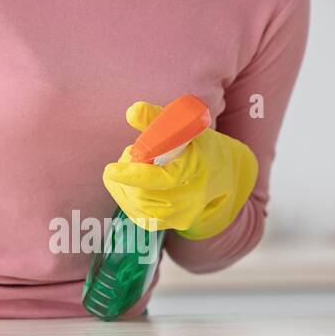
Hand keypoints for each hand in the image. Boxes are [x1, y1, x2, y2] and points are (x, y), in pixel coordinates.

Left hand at [101, 101, 257, 239]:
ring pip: (138, 207)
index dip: (135, 175)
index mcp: (197, 166)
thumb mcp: (184, 126)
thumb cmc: (197, 144)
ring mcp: (185, 214)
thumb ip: (157, 118)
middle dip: (126, 174)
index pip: (164, 178)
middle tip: (130, 154)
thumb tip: (132, 112)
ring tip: (132, 166)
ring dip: (123, 186)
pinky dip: (126, 198)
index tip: (110, 169)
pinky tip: (128, 184)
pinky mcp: (174, 224)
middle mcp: (193, 195)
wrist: (224, 173)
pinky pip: (139, 216)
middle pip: (144, 194)